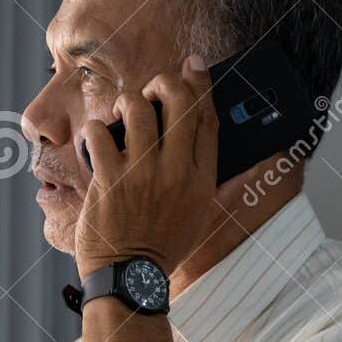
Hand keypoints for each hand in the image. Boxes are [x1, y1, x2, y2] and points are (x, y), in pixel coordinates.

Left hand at [74, 54, 217, 278]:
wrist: (129, 276)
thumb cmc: (163, 246)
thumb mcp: (203, 215)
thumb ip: (219, 183)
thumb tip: (244, 161)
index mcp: (201, 178)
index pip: (208, 117)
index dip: (200, 84)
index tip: (192, 65)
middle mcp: (175, 171)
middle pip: (177, 102)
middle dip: (164, 82)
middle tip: (152, 88)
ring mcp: (141, 174)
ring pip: (136, 109)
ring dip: (127, 101)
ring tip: (122, 111)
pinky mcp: (108, 180)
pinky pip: (100, 134)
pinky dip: (97, 129)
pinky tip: (98, 137)